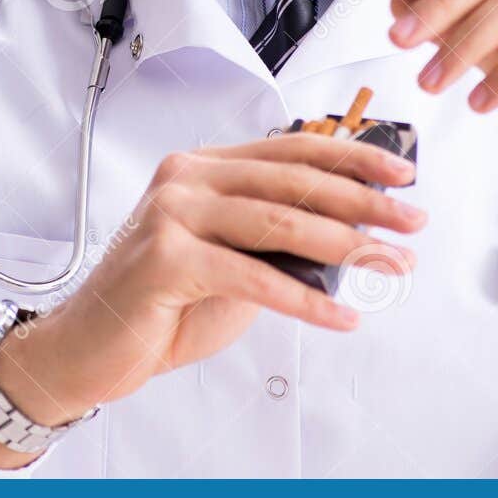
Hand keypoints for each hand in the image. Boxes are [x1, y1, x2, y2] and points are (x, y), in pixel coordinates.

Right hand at [0, 132, 421, 466]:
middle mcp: (187, 177)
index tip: (402, 172)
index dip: (353, 156)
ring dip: (347, 245)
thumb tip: (350, 233)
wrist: (86, 347)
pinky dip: (305, 299)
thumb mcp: (229, 260)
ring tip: (390, 264)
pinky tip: (340, 314)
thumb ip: (274, 240)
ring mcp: (173, 213)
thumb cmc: (158, 306)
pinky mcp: (166, 258)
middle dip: (365, 200)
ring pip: (281, 222)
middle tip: (411, 220)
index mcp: (203, 165)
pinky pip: (253, 277)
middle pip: (295, 180)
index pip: (292, 149)